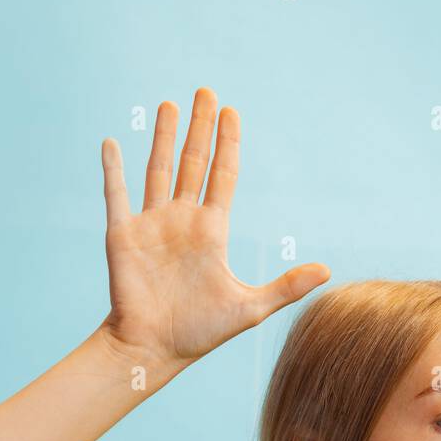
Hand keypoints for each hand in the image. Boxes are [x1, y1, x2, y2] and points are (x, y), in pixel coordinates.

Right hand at [98, 87, 330, 367]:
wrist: (154, 349)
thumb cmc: (200, 332)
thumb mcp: (250, 308)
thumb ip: (286, 286)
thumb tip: (328, 271)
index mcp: (210, 231)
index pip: (222, 176)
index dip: (227, 143)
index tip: (230, 112)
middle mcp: (181, 220)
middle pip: (192, 162)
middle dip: (199, 127)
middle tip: (205, 91)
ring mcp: (151, 225)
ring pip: (156, 169)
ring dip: (162, 136)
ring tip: (169, 105)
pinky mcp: (123, 236)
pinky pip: (116, 195)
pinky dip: (113, 170)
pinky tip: (112, 142)